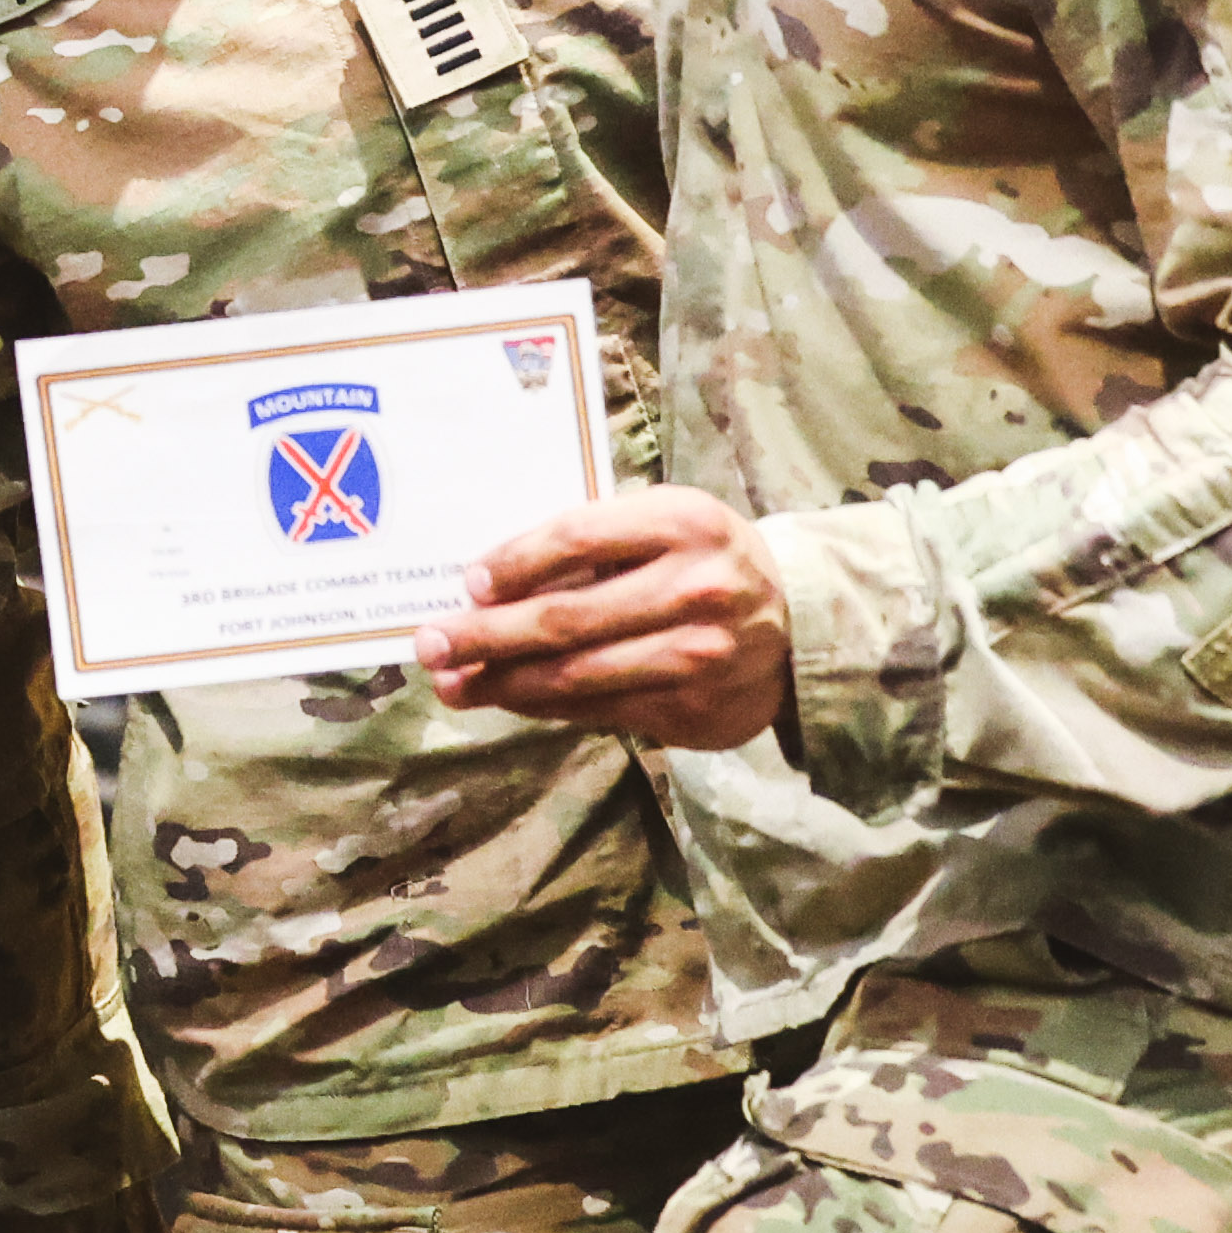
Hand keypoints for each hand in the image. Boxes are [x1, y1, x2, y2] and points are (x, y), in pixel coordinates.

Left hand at [419, 485, 792, 749]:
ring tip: (452, 683)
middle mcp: (694, 588)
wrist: (801, 623)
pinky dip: (544, 707)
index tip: (468, 583)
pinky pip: (598, 710)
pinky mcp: (693, 708)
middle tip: (431, 644)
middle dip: (486, 635)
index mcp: (683, 522)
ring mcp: (697, 655)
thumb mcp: (666, 523)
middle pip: (567, 617)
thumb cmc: (706, 560)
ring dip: (502, 683)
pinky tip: (506, 698)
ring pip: (576, 675)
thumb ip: (596, 542)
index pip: (579, 538)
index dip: (515, 562)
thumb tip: (491, 581)